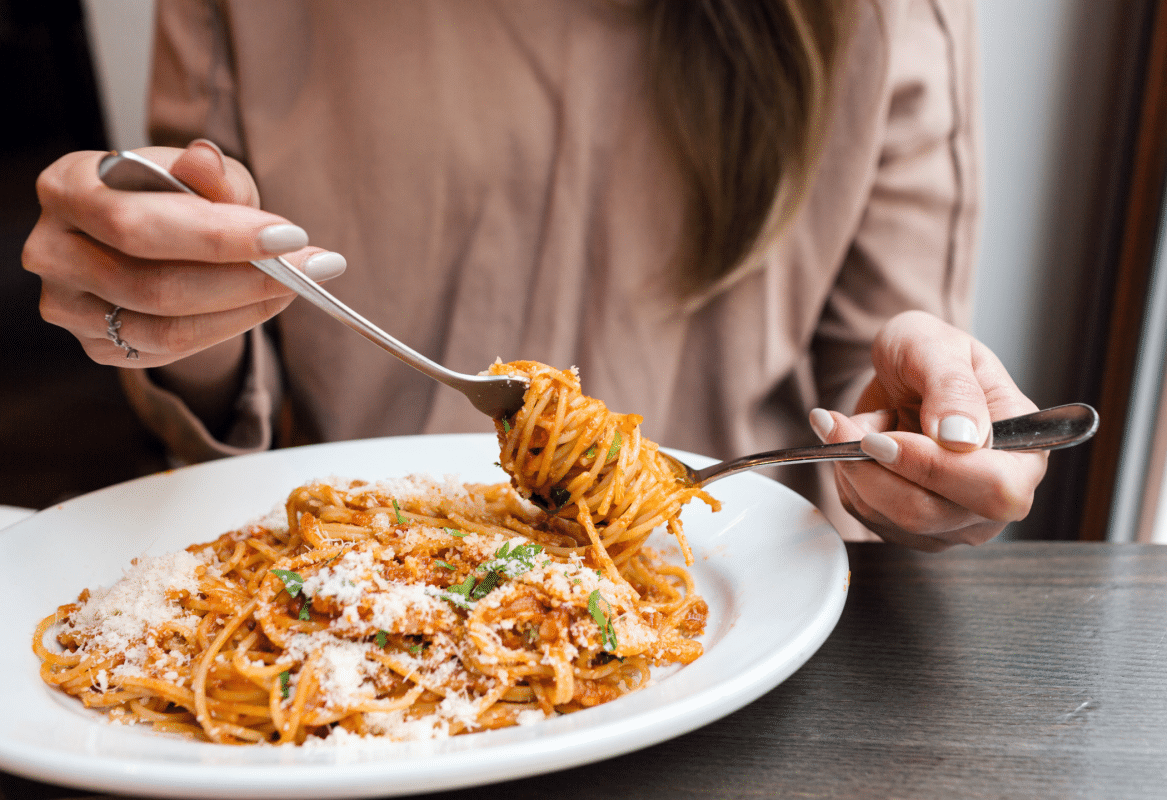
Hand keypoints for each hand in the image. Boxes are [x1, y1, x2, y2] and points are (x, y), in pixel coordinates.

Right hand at [22, 140, 345, 369]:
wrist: (153, 238)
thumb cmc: (171, 196)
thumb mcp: (199, 173)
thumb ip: (208, 174)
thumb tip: (206, 162)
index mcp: (68, 187)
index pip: (138, 223)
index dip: (218, 235)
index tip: (289, 236)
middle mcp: (54, 250)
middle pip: (154, 284)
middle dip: (245, 277)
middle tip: (309, 266)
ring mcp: (69, 305)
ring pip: (166, 326)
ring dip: (245, 308)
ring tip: (296, 284)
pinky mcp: (97, 345)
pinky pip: (170, 349)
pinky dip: (228, 327)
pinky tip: (263, 304)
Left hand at [809, 311, 1047, 550]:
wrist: (902, 371)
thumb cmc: (930, 354)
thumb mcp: (938, 348)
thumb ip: (953, 388)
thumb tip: (961, 438)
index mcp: (1024, 453)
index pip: (993, 488)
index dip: (932, 468)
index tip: (881, 438)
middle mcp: (994, 499)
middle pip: (929, 512)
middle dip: (874, 468)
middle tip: (840, 424)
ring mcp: (953, 520)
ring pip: (889, 517)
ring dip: (854, 466)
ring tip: (852, 422)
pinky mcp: (911, 528)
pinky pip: (867, 514)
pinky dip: (848, 476)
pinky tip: (857, 444)